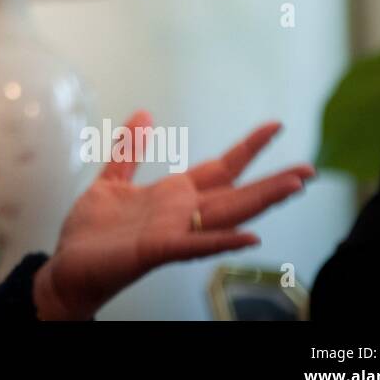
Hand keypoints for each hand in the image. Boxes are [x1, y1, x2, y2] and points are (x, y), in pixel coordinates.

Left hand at [33, 111, 314, 320]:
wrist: (68, 266)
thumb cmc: (93, 232)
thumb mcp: (111, 181)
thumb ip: (130, 151)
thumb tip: (144, 113)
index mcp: (173, 196)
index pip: (220, 168)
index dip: (247, 148)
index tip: (276, 126)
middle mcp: (181, 214)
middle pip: (235, 193)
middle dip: (272, 182)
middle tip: (310, 169)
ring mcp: (173, 233)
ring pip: (225, 216)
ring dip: (259, 203)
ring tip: (293, 188)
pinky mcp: (155, 250)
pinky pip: (193, 245)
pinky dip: (221, 241)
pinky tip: (250, 238)